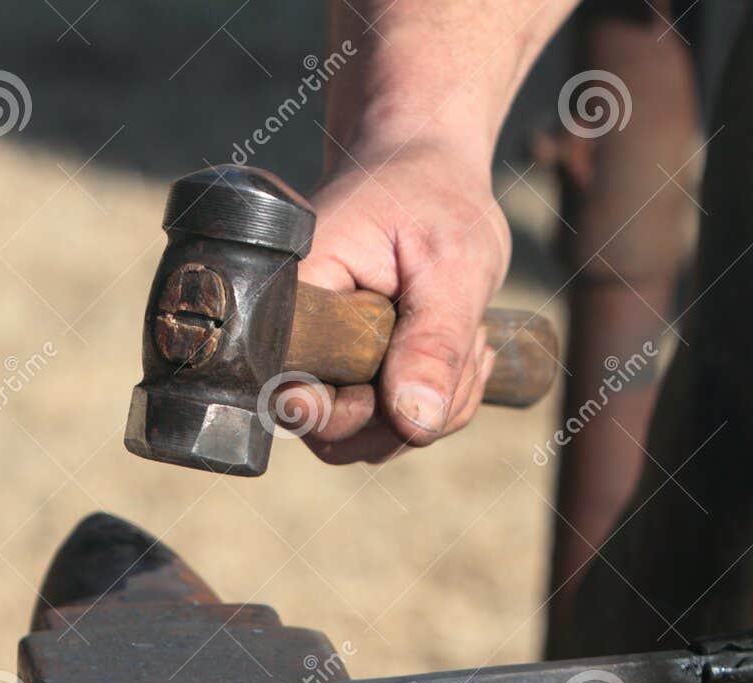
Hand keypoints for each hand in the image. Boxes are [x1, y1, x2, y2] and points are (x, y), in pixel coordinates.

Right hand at [275, 144, 511, 463]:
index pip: (284, 388)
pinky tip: (464, 348)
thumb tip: (417, 423)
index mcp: (290, 298)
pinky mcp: (353, 383)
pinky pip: (396, 430)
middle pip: (330, 432)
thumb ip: (434, 343)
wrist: (429, 173)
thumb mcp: (451, 262)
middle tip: (465, 343)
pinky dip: (444, 404)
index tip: (383, 389)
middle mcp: (294, 345)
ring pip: (369, 439)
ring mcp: (324, 371)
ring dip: (436, 406)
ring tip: (468, 335)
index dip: (331, 410)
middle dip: (409, 409)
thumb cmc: (430, 197)